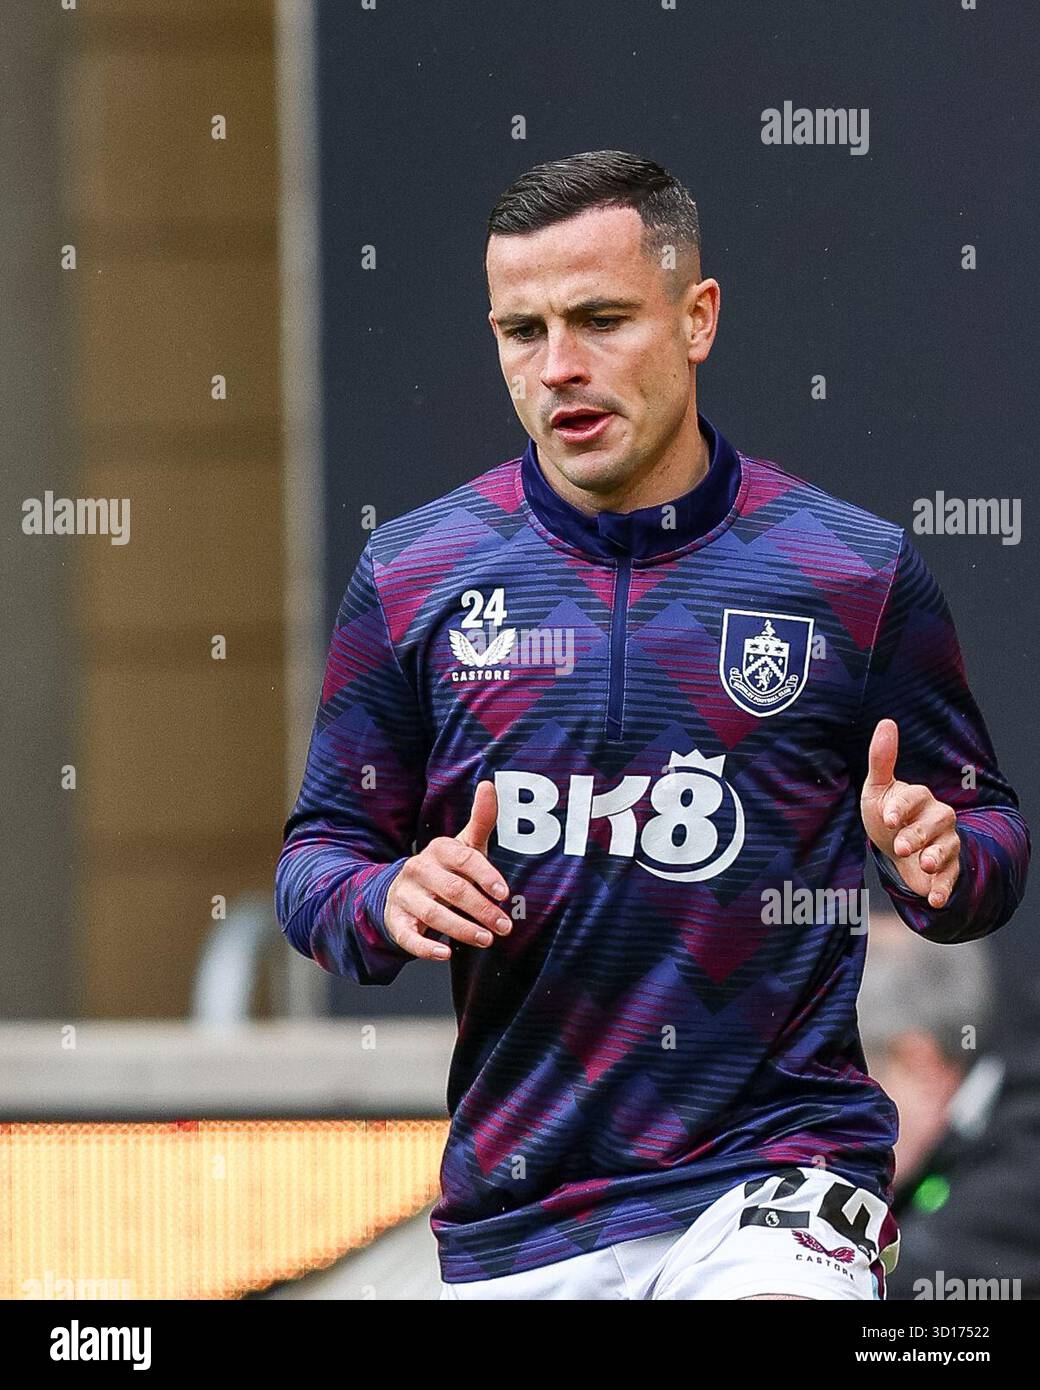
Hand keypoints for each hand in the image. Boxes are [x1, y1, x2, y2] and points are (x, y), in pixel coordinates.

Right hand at [383, 780, 510, 959]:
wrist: (402, 890)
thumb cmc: (446, 869)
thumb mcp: (464, 846)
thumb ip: (481, 820)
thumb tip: (489, 784)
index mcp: (439, 849)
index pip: (464, 859)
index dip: (485, 876)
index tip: (505, 893)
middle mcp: (419, 869)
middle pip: (453, 890)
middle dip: (482, 910)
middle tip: (505, 926)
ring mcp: (405, 896)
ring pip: (433, 913)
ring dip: (462, 929)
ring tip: (487, 940)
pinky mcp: (396, 921)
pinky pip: (409, 936)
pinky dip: (426, 948)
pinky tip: (445, 955)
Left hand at [860, 718, 960, 908]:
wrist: (896, 850)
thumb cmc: (886, 816)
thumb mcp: (877, 790)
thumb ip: (881, 759)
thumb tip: (887, 722)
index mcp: (919, 797)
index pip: (915, 798)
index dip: (902, 807)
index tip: (887, 819)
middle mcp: (938, 818)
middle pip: (936, 821)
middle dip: (918, 834)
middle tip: (901, 846)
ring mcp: (945, 843)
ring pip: (948, 847)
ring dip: (936, 857)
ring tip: (922, 865)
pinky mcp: (949, 869)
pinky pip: (952, 878)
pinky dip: (944, 889)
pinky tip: (934, 900)